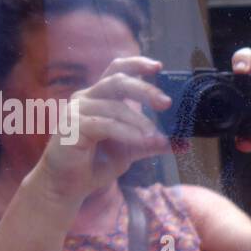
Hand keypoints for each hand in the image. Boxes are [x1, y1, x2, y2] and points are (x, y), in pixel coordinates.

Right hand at [31, 56, 170, 204]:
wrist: (68, 186)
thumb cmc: (96, 164)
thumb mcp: (130, 150)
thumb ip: (151, 142)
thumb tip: (183, 144)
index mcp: (99, 96)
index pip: (117, 70)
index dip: (137, 64)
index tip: (158, 67)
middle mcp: (86, 97)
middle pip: (117, 81)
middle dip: (145, 90)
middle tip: (166, 103)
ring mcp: (76, 110)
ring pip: (115, 107)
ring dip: (140, 123)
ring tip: (157, 139)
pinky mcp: (72, 126)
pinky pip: (105, 124)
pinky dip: (127, 133)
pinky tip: (142, 141)